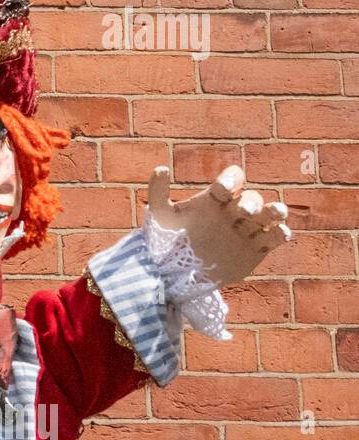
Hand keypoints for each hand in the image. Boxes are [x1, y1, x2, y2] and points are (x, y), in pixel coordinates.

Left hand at [147, 165, 289, 287]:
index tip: (223, 187)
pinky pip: (274, 238)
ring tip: (277, 213)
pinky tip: (280, 234)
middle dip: (251, 202)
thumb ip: (158, 191)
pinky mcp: (257, 248)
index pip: (231, 180)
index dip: (231, 179)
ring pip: (269, 214)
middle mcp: (233, 211)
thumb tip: (161, 167)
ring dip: (276, 211)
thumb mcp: (160, 216)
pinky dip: (281, 234)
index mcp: (214, 199)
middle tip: (244, 212)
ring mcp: (247, 229)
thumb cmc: (167, 239)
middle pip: (251, 198)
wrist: (176, 272)